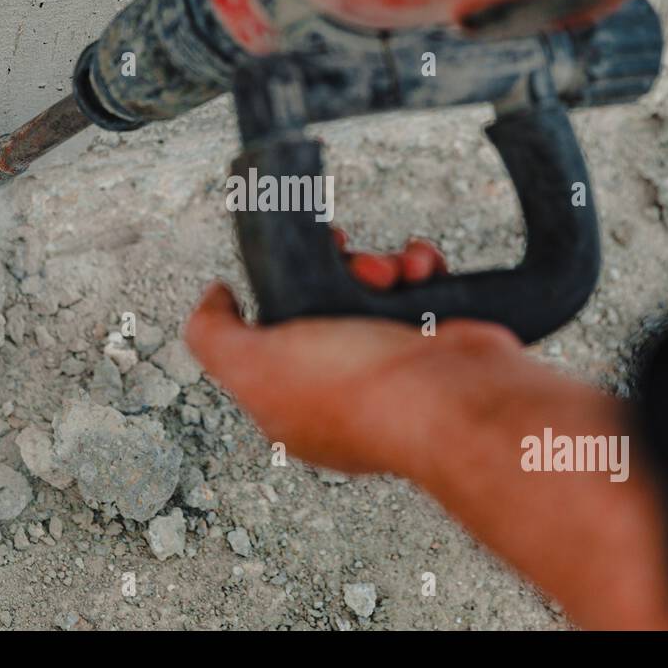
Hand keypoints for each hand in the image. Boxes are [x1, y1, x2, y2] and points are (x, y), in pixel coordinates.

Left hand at [185, 232, 518, 477]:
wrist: (454, 397)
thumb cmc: (360, 391)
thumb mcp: (252, 364)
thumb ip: (213, 334)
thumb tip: (213, 299)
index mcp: (292, 402)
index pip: (270, 334)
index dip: (276, 293)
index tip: (292, 266)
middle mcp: (343, 388)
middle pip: (321, 302)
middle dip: (337, 272)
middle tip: (354, 269)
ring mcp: (392, 368)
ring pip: (370, 290)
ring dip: (380, 265)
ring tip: (393, 273)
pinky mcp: (432, 345)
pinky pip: (418, 289)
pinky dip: (420, 270)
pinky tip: (420, 273)